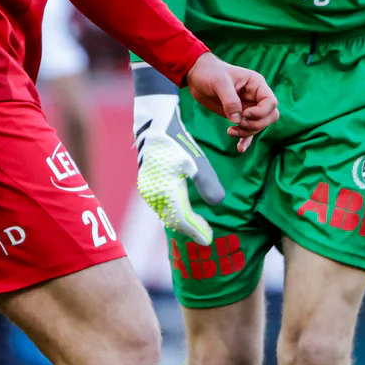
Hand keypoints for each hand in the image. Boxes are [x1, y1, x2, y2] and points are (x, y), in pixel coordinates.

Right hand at [133, 86, 224, 245]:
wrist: (154, 124)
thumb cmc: (178, 141)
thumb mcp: (197, 163)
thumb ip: (208, 185)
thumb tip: (217, 204)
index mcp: (165, 191)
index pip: (182, 219)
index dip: (196, 231)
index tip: (209, 240)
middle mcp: (153, 194)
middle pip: (173, 219)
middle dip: (190, 229)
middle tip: (206, 236)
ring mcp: (147, 189)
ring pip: (166, 213)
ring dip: (182, 222)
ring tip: (197, 227)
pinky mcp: (146, 183)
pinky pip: (161, 205)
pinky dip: (173, 212)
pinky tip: (183, 212)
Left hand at [183, 52, 278, 151]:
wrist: (198, 75)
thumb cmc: (210, 72)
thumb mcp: (219, 83)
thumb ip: (230, 101)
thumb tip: (237, 120)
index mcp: (256, 84)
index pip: (271, 102)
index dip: (261, 112)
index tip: (244, 114)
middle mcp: (255, 97)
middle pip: (269, 116)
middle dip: (255, 124)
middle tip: (238, 123)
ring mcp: (248, 107)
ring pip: (259, 126)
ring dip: (247, 132)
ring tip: (230, 131)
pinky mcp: (238, 116)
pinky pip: (248, 130)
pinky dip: (245, 140)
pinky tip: (240, 149)